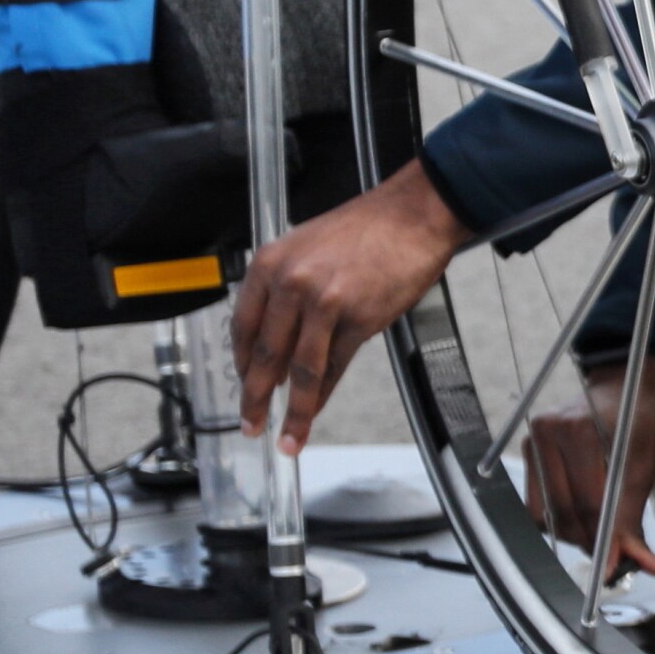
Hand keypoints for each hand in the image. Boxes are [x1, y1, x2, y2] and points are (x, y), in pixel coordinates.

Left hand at [230, 158, 467, 448]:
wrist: (413, 216)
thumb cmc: (367, 229)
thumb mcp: (308, 249)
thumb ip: (286, 289)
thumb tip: (278, 336)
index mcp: (270, 264)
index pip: (243, 327)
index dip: (241, 365)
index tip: (243, 387)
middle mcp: (291, 282)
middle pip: (266, 355)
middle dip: (255, 398)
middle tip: (250, 424)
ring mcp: (324, 302)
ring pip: (301, 369)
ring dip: (293, 410)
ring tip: (285, 437)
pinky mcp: (358, 318)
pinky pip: (335, 366)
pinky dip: (324, 395)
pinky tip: (316, 411)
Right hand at [523, 352, 654, 583]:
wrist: (624, 385)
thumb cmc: (639, 424)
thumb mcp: (645, 469)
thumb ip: (635, 519)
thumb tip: (648, 567)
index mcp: (579, 430)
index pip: (588, 502)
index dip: (604, 538)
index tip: (616, 564)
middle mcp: (547, 432)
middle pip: (560, 512)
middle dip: (586, 540)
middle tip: (609, 554)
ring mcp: (532, 439)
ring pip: (542, 513)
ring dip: (570, 532)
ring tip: (597, 532)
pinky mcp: (526, 449)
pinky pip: (535, 502)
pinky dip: (557, 518)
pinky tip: (579, 515)